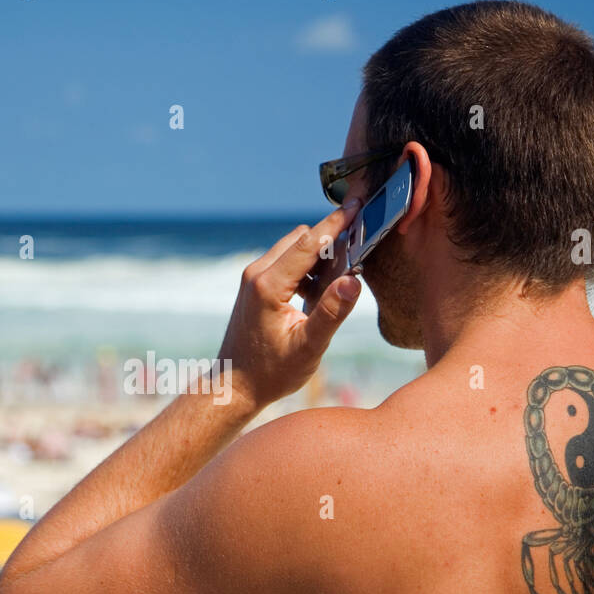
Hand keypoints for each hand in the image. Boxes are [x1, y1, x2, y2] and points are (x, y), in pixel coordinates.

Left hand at [216, 200, 362, 410]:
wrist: (234, 386)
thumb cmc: (271, 373)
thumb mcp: (308, 348)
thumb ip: (332, 313)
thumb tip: (354, 280)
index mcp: (269, 285)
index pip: (309, 242)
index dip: (336, 223)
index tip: (358, 207)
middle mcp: (256, 274)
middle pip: (300, 239)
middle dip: (329, 240)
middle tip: (357, 254)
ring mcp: (252, 278)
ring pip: (292, 249)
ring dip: (317, 256)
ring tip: (335, 284)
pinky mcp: (254, 285)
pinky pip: (284, 262)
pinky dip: (305, 268)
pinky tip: (316, 295)